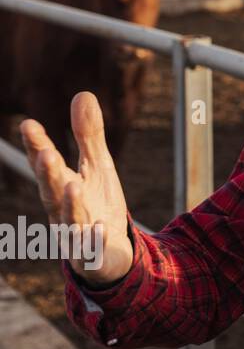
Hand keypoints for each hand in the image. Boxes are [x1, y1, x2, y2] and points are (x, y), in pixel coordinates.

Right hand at [20, 92, 133, 285]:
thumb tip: (82, 94)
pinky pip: (91, 248)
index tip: (28, 125)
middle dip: (48, 173)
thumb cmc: (97, 205)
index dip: (37, 146)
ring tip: (73, 186)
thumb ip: (88, 135)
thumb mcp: (97, 166)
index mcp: (61, 186)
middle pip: (52, 191)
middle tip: (45, 153)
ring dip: (70, 204)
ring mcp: (75, 234)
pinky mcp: (92, 254)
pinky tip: (98, 228)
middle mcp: (62, 210)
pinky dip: (92, 239)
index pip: (46, 164)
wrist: (109, 252)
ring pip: (69, 220)